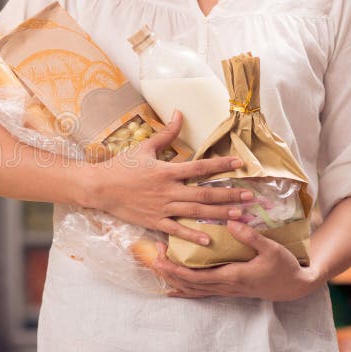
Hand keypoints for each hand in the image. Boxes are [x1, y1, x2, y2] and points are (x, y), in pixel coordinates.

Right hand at [78, 111, 253, 244]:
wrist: (99, 187)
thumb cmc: (121, 166)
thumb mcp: (144, 147)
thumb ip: (166, 133)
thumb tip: (179, 112)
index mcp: (167, 171)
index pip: (200, 167)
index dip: (221, 165)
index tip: (240, 164)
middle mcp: (168, 190)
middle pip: (204, 194)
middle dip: (229, 195)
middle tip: (250, 196)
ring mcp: (162, 208)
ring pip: (196, 213)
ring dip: (219, 214)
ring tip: (240, 216)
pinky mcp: (154, 221)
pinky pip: (176, 230)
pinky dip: (192, 235)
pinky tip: (209, 239)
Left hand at [153, 221, 325, 301]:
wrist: (294, 286)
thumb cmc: (283, 266)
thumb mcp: (271, 248)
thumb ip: (250, 236)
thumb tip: (230, 221)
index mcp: (231, 275)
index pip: (196, 276)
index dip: (175, 268)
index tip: (161, 256)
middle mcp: (225, 286)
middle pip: (188, 283)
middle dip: (168, 272)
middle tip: (152, 257)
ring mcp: (226, 290)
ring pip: (193, 290)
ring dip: (173, 280)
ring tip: (157, 267)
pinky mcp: (228, 289)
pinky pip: (201, 292)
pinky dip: (184, 290)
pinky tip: (171, 288)